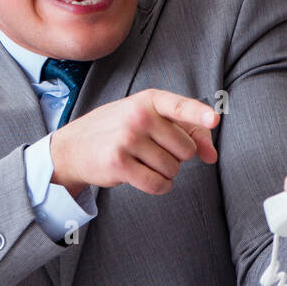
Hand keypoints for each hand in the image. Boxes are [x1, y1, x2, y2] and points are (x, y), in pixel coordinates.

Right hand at [49, 89, 218, 196]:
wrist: (73, 147)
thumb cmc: (117, 131)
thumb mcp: (148, 119)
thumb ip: (185, 131)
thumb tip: (211, 156)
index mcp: (148, 100)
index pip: (179, 106)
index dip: (199, 114)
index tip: (213, 120)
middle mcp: (138, 116)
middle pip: (186, 149)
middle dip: (177, 156)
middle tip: (153, 150)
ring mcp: (127, 139)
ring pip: (173, 169)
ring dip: (165, 172)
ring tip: (143, 162)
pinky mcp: (118, 164)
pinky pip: (158, 184)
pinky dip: (159, 186)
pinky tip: (145, 177)